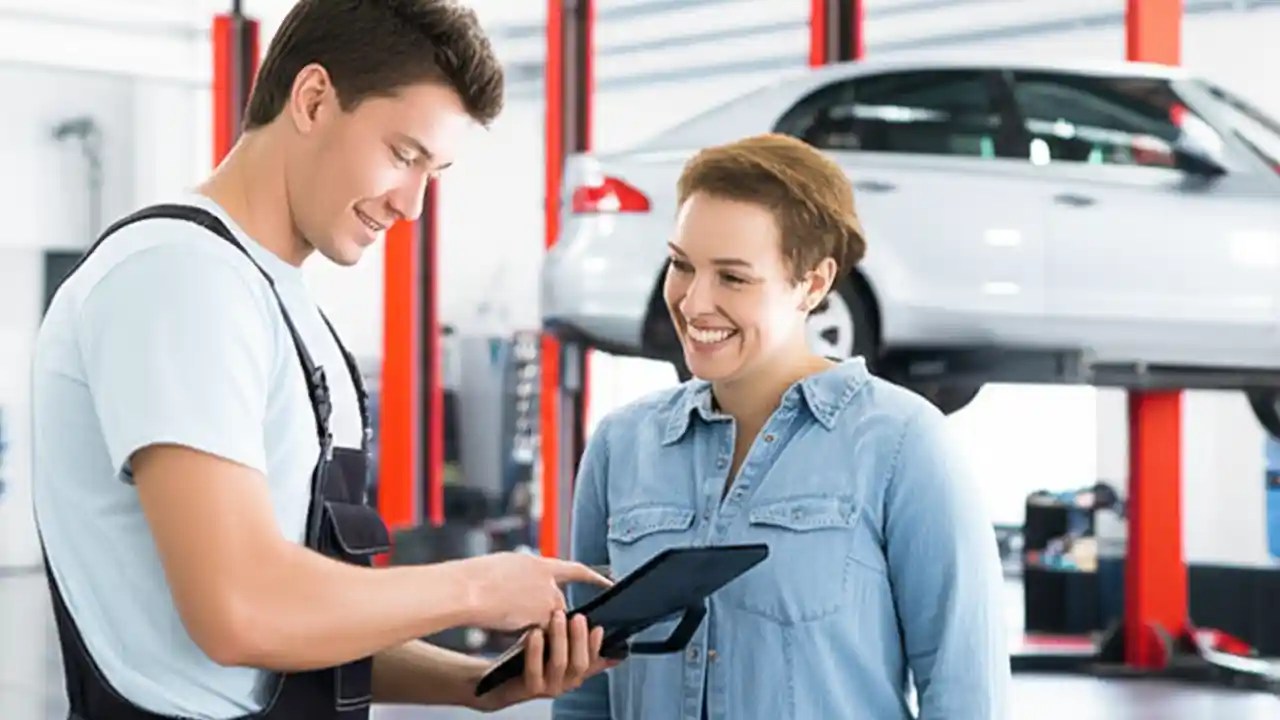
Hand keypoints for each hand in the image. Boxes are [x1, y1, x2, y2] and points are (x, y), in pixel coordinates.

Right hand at [461, 552, 611, 631]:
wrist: (468, 589)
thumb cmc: (476, 578)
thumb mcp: (505, 566)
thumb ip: (524, 575)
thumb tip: (528, 581)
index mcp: (539, 563)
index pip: (574, 570)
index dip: (594, 577)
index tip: (609, 582)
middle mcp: (548, 580)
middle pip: (557, 603)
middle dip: (543, 613)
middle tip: (519, 612)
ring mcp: (547, 599)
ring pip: (548, 620)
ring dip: (532, 623)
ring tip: (504, 614)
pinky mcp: (541, 617)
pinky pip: (539, 633)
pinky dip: (525, 633)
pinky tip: (505, 625)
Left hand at [469, 611, 622, 712]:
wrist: (499, 681)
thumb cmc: (530, 659)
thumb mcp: (555, 647)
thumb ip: (576, 642)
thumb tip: (604, 632)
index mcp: (575, 674)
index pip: (593, 661)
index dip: (597, 646)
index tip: (598, 627)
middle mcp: (566, 684)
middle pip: (579, 664)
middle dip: (579, 638)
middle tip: (576, 616)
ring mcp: (548, 688)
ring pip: (559, 664)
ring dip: (559, 638)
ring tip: (556, 617)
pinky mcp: (529, 689)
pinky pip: (534, 669)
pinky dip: (536, 650)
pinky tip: (534, 632)